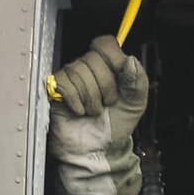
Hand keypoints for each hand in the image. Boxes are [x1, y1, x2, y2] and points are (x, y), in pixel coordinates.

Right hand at [47, 35, 148, 194]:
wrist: (97, 151)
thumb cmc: (115, 128)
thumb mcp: (135, 104)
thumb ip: (137, 81)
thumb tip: (129, 59)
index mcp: (108, 67)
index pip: (105, 43)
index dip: (113, 58)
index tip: (120, 79)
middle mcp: (87, 68)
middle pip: (93, 58)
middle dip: (105, 87)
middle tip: (106, 105)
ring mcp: (70, 77)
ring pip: (78, 71)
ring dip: (91, 98)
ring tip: (93, 113)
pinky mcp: (56, 90)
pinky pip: (64, 82)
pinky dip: (76, 101)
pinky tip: (79, 113)